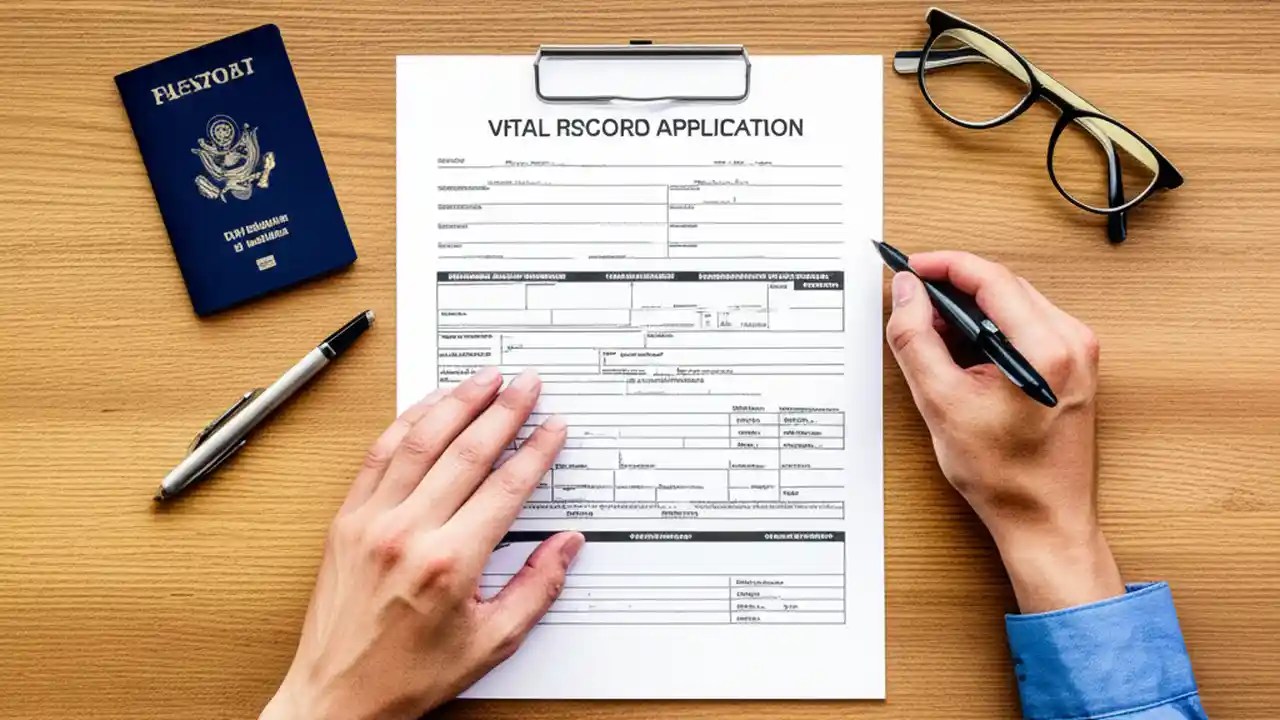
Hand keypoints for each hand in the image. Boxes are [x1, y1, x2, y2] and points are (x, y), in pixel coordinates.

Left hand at [260, 367, 582, 719]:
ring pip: (420, 442)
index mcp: (449, 564)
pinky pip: (378, 456)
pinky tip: (429, 407)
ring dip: (456, 403)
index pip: (505, 488)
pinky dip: (406, 423)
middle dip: (504, 412)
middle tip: (527, 385)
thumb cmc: (407, 677)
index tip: (553, 428)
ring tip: (484, 379)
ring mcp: (371, 521)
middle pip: (466, 452)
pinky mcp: (345, 520)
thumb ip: (535, 589)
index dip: (535, 451)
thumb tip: (566, 545)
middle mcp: (407, 534)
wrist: (335, 698)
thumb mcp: (489, 644)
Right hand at [885, 251, 1122, 612]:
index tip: (910, 268)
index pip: (991, 278)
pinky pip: (1026, 325)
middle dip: (952, 288)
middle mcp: (1072, 343)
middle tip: (911, 302)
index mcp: (1048, 349)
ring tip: (932, 333)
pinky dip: (989, 329)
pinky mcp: (1073, 365)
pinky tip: (961, 351)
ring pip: (1013, 304)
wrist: (1045, 519)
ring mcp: (1078, 354)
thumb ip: (916, 340)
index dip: (943, 266)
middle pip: (1003, 286)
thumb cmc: (1006, 477)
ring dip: (969, 310)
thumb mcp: (941, 404)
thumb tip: (905, 295)